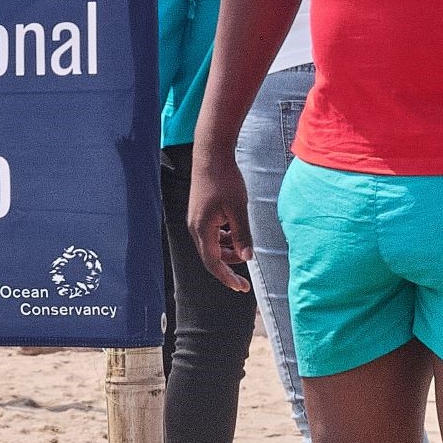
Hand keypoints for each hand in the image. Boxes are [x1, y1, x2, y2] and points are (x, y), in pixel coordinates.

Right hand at [185, 147, 253, 292]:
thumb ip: (243, 235)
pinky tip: (236, 232)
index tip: (242, 288)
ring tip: (244, 249)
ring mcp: (196, 219)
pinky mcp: (200, 212)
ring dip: (227, 251)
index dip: (228, 278)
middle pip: (211, 257)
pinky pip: (211, 233)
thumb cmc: (225, 179)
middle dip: (228, 267)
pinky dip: (224, 238)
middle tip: (246, 279)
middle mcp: (195, 226)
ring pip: (212, 245)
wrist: (211, 155)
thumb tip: (247, 259)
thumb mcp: (239, 208)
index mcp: (202, 228)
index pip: (213, 263)